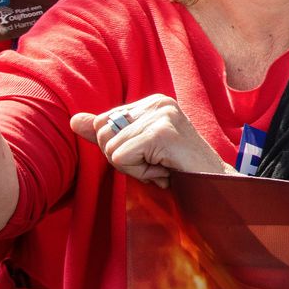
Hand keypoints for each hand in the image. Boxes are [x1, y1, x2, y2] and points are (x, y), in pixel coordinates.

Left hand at [69, 95, 229, 187]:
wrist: (214, 186)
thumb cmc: (178, 169)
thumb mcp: (139, 148)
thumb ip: (107, 133)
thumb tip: (73, 119)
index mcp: (152, 102)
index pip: (103, 123)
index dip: (120, 149)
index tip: (151, 156)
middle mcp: (158, 102)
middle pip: (103, 134)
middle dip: (123, 159)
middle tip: (156, 164)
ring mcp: (162, 116)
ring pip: (111, 149)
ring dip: (134, 169)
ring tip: (162, 168)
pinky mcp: (161, 133)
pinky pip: (121, 158)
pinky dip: (139, 173)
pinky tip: (164, 171)